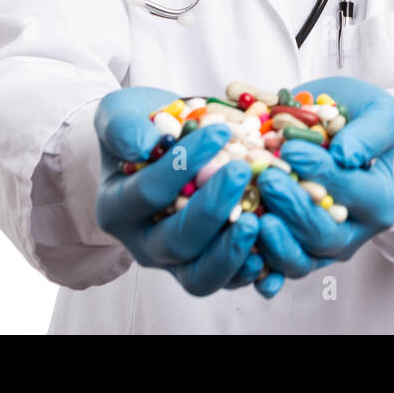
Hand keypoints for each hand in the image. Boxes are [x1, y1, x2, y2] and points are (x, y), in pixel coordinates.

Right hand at [94, 86, 266, 295]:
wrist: (169, 140)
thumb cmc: (145, 124)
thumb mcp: (122, 112)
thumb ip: (123, 126)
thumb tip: (142, 147)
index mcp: (118, 207)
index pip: (148, 193)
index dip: (182, 166)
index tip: (218, 132)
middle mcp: (146, 242)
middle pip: (175, 243)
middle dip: (211, 209)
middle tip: (242, 171)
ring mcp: (179, 261)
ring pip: (202, 276)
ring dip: (231, 251)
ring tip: (258, 219)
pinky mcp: (212, 266)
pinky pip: (232, 280)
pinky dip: (254, 269)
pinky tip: (274, 249)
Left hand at [254, 76, 393, 293]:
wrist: (328, 126)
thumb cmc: (356, 117)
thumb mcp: (378, 112)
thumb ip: (370, 132)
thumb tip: (345, 157)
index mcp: (375, 202)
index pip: (349, 191)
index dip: (320, 172)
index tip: (291, 149)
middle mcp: (350, 232)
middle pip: (323, 235)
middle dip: (294, 208)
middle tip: (267, 180)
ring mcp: (317, 249)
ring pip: (298, 261)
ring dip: (273, 242)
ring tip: (251, 217)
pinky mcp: (287, 254)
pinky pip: (270, 271)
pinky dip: (254, 268)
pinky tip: (240, 251)